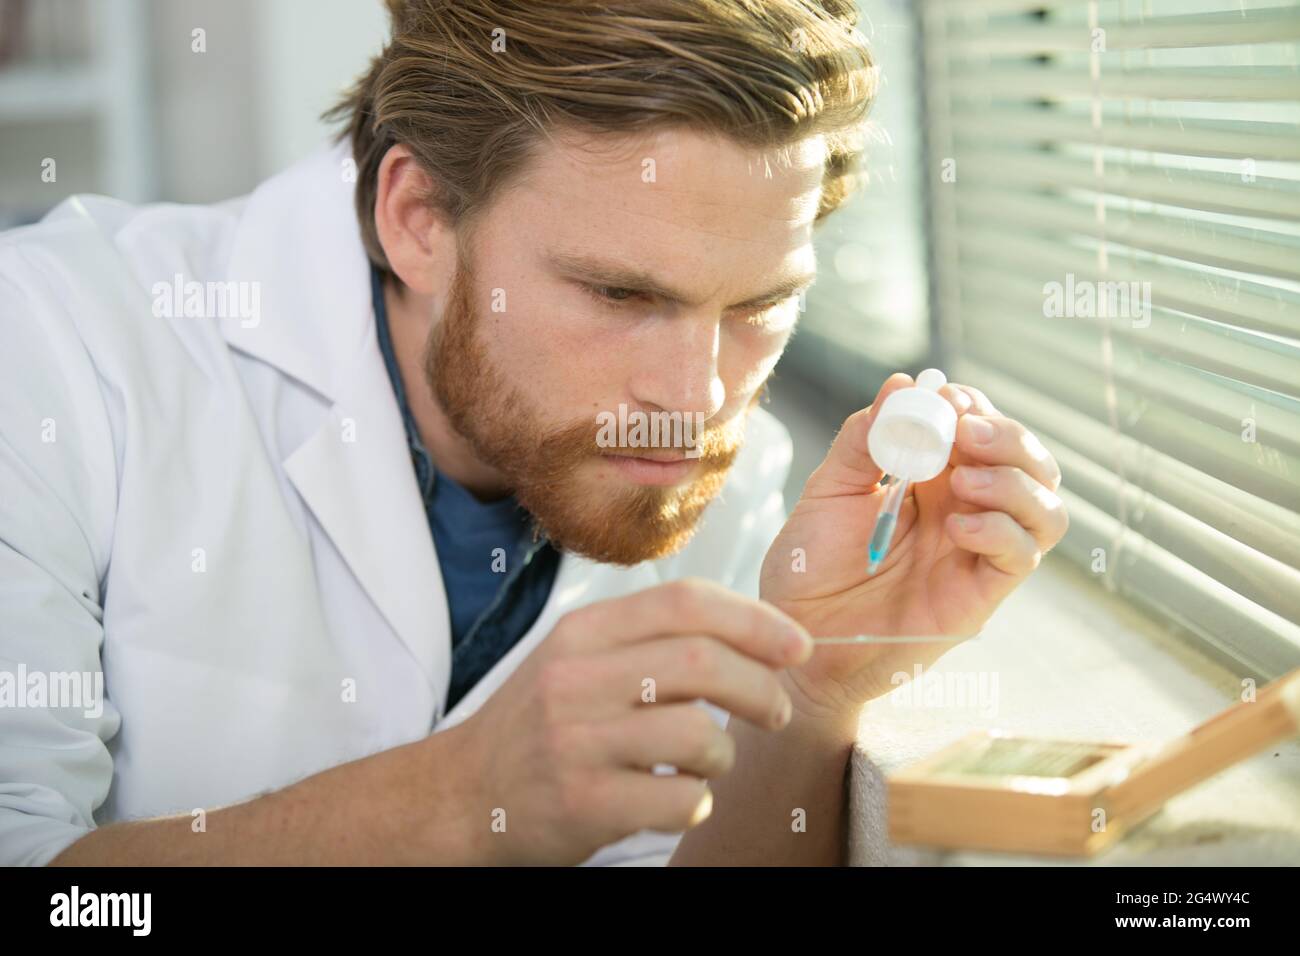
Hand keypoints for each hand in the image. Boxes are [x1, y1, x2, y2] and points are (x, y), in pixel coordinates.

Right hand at [452, 578, 812, 863]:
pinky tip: (676, 800)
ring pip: (699, 735)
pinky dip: (696, 803)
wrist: (463, 795)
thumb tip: (759, 634)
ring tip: (709, 763)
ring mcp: (577, 742)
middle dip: (760, 688)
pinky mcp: (583, 803)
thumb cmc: (543, 724)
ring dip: (724, 754)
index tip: (797, 645)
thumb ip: (651, 638)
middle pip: (702, 662)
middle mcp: (576, 679)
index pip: (686, 601)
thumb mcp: (579, 659)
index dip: (756, 620)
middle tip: (776, 710)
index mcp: (583, 632)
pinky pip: (680, 800)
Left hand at [760, 373, 1066, 716]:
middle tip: (964, 430)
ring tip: (962, 479)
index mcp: (930, 478)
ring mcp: (978, 552)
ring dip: (1015, 481)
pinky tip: (958, 526)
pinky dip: (1001, 531)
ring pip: (1045, 507)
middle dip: (1007, 435)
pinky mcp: (981, 594)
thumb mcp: (828, 490)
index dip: (974, 406)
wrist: (798, 638)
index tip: (946, 398)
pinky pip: (1022, 556)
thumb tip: (902, 385)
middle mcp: (965, 509)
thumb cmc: (810, 568)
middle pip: (1029, 461)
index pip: (981, 427)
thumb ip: (864, 440)